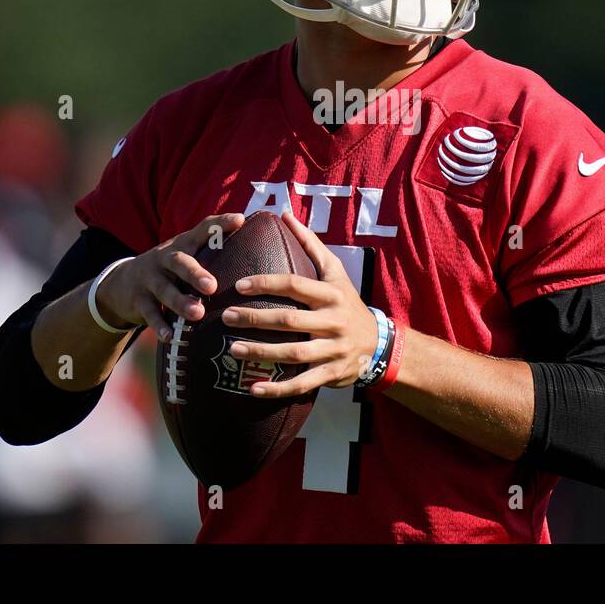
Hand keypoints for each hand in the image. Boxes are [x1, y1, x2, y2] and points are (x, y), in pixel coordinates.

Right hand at [96, 212, 244, 338]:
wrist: (121, 284)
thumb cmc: (169, 270)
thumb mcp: (185, 257)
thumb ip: (211, 253)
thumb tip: (256, 249)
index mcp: (182, 245)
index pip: (202, 229)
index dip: (220, 224)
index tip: (239, 220)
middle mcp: (164, 258)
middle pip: (179, 262)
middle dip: (195, 273)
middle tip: (212, 286)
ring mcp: (149, 279)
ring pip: (164, 289)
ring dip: (180, 302)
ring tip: (197, 314)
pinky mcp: (138, 301)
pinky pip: (149, 314)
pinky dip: (159, 325)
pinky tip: (169, 337)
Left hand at [220, 210, 380, 396]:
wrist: (379, 344)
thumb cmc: (347, 302)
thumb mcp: (335, 272)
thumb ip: (310, 244)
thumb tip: (284, 214)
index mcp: (331, 294)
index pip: (295, 285)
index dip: (266, 284)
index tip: (238, 285)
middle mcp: (333, 321)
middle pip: (289, 320)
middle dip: (255, 319)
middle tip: (225, 317)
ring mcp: (333, 350)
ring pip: (293, 353)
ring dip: (261, 352)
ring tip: (232, 348)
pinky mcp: (331, 374)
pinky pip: (302, 383)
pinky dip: (277, 389)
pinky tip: (252, 389)